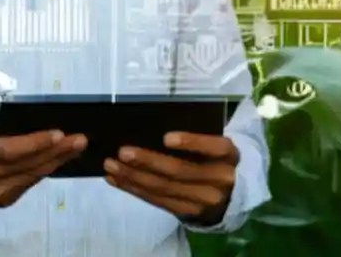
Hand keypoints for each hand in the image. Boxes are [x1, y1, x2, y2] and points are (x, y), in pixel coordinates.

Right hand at [0, 121, 86, 220]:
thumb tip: (7, 115)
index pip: (8, 151)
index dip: (35, 144)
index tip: (57, 133)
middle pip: (25, 166)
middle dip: (56, 152)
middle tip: (79, 139)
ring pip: (30, 176)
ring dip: (55, 162)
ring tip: (76, 148)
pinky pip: (27, 184)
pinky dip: (43, 171)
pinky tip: (57, 160)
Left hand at [103, 132, 238, 224]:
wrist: (230, 193)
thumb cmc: (212, 156)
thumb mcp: (212, 144)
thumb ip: (192, 137)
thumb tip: (149, 127)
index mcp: (228, 154)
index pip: (214, 147)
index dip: (191, 143)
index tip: (166, 137)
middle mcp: (220, 179)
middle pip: (180, 171)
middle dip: (148, 161)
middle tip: (122, 152)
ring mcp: (204, 200)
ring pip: (164, 189)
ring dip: (134, 177)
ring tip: (110, 165)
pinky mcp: (188, 213)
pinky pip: (158, 201)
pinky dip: (134, 189)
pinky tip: (116, 179)